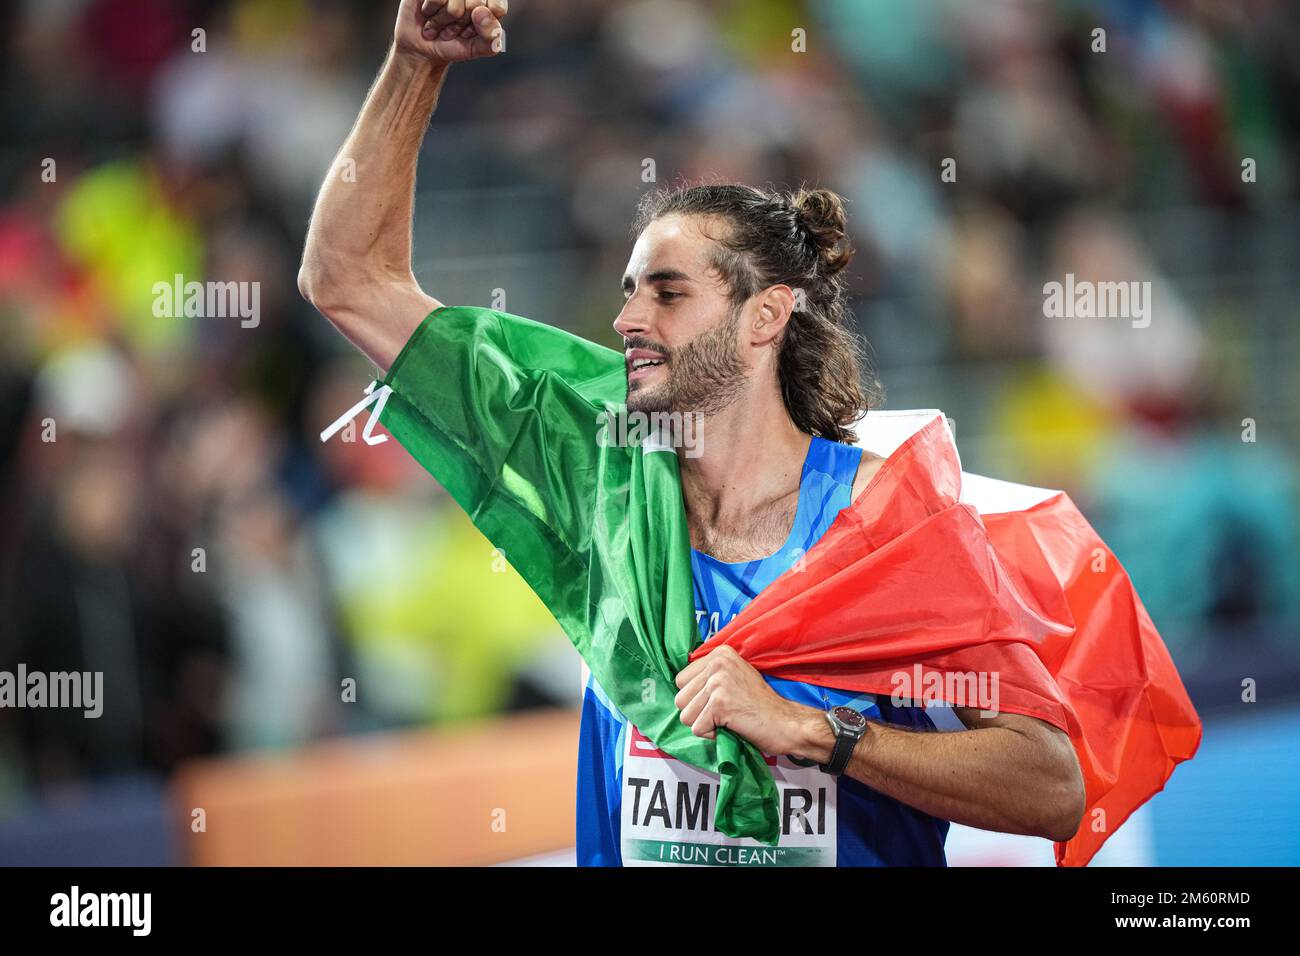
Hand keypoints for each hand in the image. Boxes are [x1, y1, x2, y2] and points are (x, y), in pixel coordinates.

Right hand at [394, 0, 507, 65]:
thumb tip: (481, 11)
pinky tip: (429, 13)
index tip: (473, 30)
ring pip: (455, 5)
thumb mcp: (479, 47)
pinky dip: (431, 12)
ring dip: (444, 20)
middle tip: (453, 28)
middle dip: (461, 24)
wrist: (422, 47)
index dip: (483, 25)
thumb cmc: (454, 44)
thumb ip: (492, 35)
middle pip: (475, 4)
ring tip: (441, 22)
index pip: (497, 8)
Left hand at [674, 645, 821, 756]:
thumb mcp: (735, 676)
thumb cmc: (761, 705)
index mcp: (720, 653)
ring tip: (727, 719)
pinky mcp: (720, 704)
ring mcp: (718, 682)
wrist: (787, 722)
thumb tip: (680, 687)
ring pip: (685, 715)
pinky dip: (711, 735)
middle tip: (724, 713)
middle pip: (680, 698)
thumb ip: (709, 675)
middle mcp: (717, 663)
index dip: (696, 698)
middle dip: (697, 713)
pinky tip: (731, 727)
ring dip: (704, 724)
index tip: (719, 701)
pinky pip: (697, 728)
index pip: (681, 680)